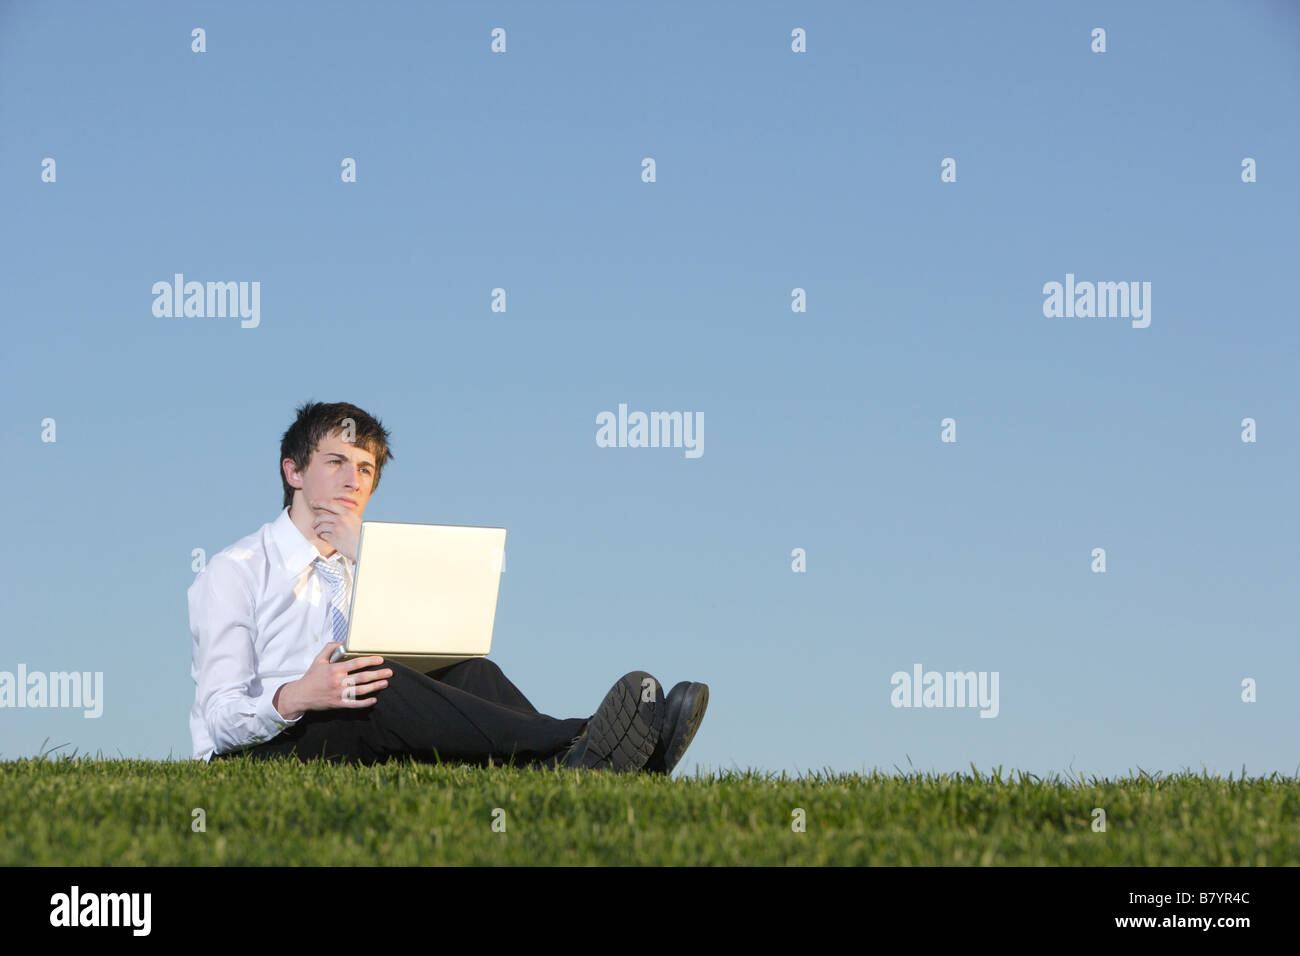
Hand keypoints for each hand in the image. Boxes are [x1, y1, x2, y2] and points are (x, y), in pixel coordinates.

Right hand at [273, 643, 390, 718]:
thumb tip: (343, 641)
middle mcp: (338, 681)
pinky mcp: (338, 704)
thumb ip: (330, 648)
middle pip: (362, 677)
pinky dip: (365, 703)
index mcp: (334, 669)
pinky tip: (374, 700)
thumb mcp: (318, 660)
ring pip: (361, 690)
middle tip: (389, 672)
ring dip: (375, 687)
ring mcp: (338, 694)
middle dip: (377, 674)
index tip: (380, 659)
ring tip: (385, 683)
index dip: (369, 661)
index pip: (356, 663)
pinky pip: (354, 704)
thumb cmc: (311, 677)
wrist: (300, 696)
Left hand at [309, 498, 361, 561]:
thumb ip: (345, 517)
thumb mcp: (355, 521)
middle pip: (322, 516)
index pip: (329, 504)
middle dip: (315, 521)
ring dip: (317, 530)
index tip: (313, 503)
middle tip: (314, 524)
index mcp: (347, 513)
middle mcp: (341, 518)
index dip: (319, 503)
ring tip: (318, 533)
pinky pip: (322, 535)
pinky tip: (323, 538)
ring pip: (320, 526)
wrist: (365, 547)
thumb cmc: (362, 536)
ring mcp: (337, 528)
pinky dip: (321, 536)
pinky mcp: (333, 537)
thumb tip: (334, 515)